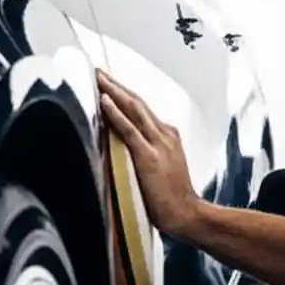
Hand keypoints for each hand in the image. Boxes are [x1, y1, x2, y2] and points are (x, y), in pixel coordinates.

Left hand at [96, 69, 201, 235]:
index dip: (124, 93)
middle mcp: (164, 134)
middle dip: (116, 85)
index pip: (141, 108)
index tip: (108, 81)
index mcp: (167, 135)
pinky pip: (130, 130)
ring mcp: (158, 144)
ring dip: (114, 91)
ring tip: (98, 78)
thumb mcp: (163, 165)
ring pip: (133, 109)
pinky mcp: (149, 157)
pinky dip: (116, 114)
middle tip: (97, 70)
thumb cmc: (173, 196)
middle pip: (136, 102)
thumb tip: (124, 143)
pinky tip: (104, 101)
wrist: (187, 214)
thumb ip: (149, 150)